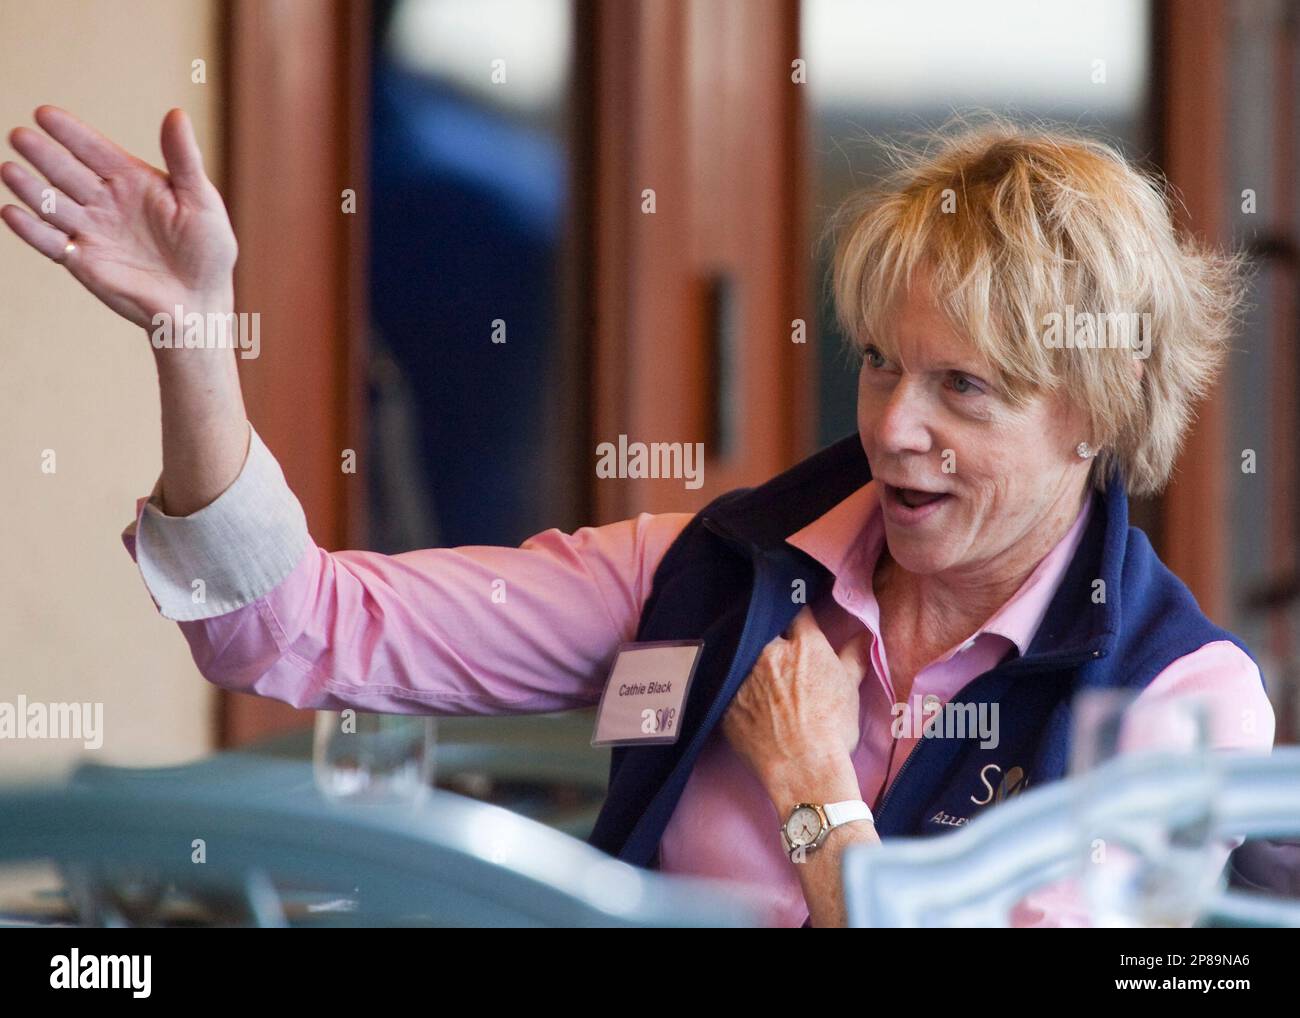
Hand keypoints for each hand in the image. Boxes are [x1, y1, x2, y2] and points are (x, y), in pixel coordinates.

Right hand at [1, 106, 236, 328]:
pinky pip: (51, 242)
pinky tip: (11, 213)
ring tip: (9, 170)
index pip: (94, 149)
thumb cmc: (208, 251)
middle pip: (67, 172)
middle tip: (20, 136)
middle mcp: (105, 201)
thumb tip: (176, 114)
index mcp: (131, 180)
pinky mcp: (82, 261)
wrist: (201, 304)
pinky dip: (31, 230)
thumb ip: (184, 159)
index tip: (45, 113)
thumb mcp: (201, 201)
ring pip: (53, 204)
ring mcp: (91, 230)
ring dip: (30, 188)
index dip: (71, 133)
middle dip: (43, 155)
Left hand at [721, 605, 870, 801]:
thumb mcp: (850, 688)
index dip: (798, 618)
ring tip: (763, 681)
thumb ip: (854, 655)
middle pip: (766, 631)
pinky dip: (737, 688)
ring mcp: (744, 674)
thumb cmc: (832, 729)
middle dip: (772, 637)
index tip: (797, 625)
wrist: (804, 769)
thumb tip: (865, 633)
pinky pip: (728, 684)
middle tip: (779, 656)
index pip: (797, 612)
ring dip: (751, 661)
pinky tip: (749, 701)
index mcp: (804, 645)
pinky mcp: (726, 699)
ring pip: (743, 654)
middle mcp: (770, 653)